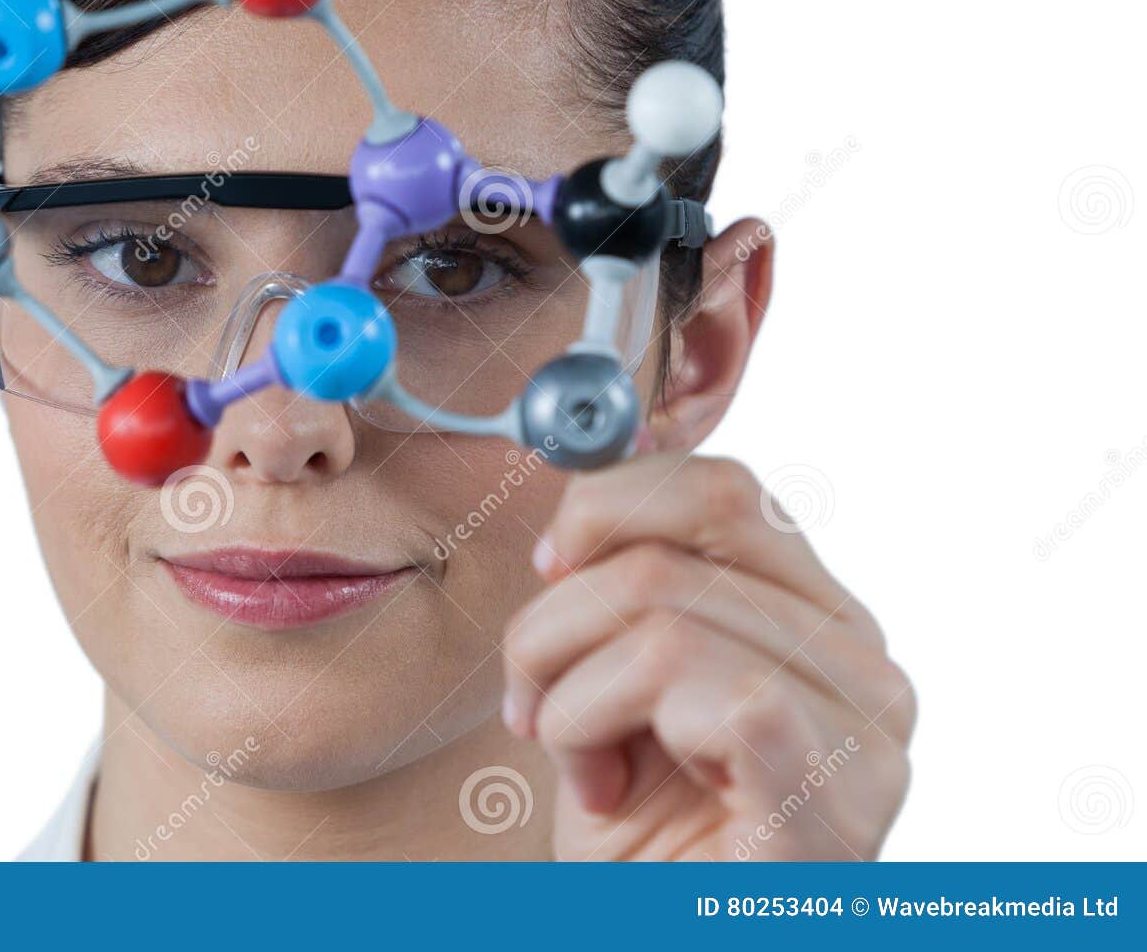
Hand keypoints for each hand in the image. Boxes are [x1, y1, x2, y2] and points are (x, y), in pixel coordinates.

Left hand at [502, 452, 915, 860]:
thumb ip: (629, 587)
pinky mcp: (824, 784)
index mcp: (822, 624)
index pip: (724, 488)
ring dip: (566, 685)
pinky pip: (683, 678)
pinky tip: (602, 789)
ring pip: (660, 605)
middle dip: (560, 608)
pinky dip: (593, 722)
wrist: (665, 941)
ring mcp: (862, 728)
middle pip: (682, 535)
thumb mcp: (623, 684)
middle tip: (532, 691)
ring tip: (580, 760)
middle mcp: (864, 663)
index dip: (611, 504)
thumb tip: (577, 498)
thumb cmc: (646, 840)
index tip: (546, 566)